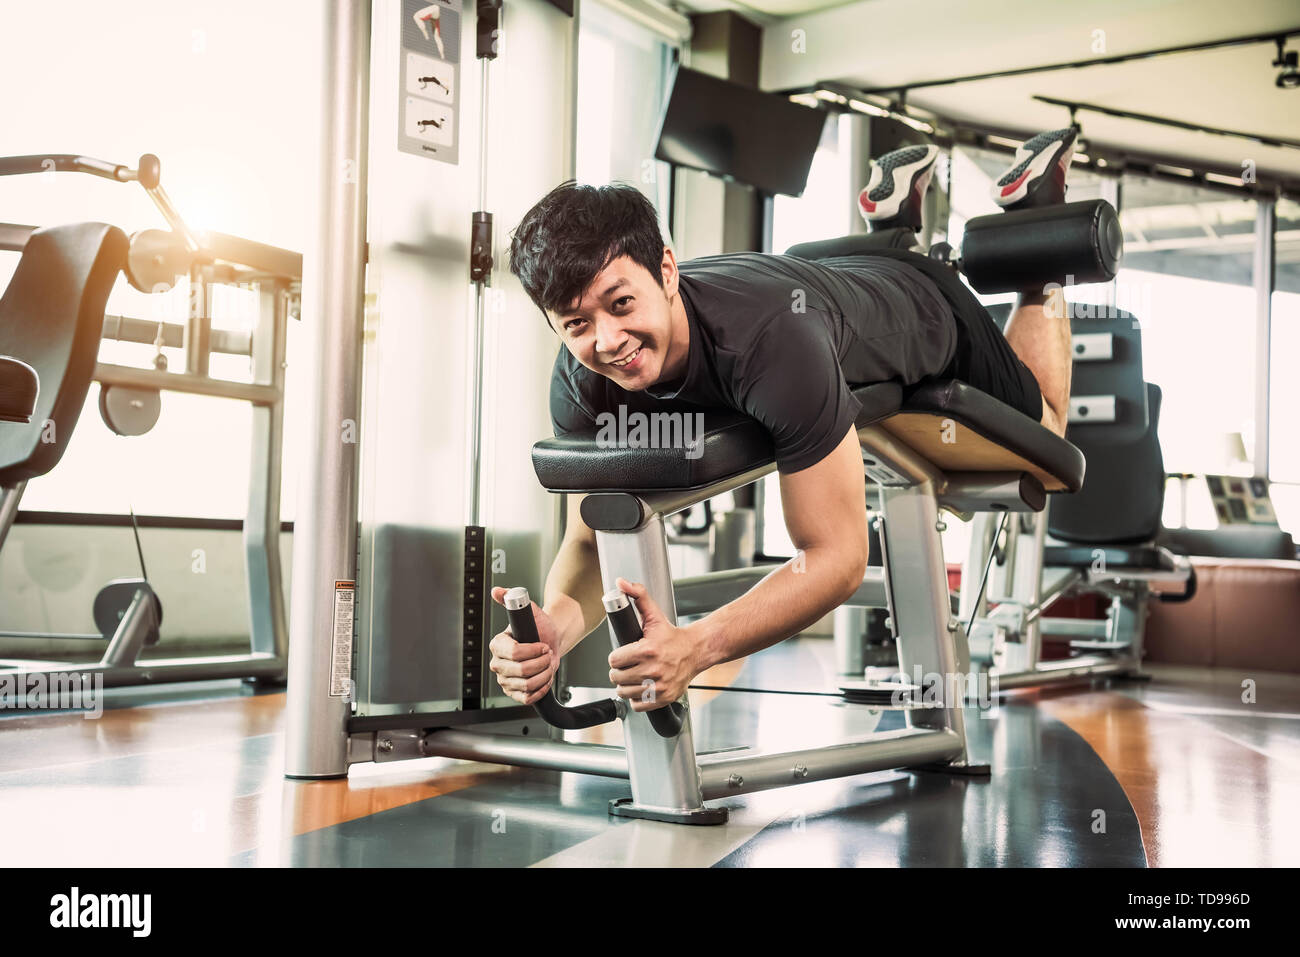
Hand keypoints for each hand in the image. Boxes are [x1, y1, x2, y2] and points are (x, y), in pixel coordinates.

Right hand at [488, 587, 559, 705]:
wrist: (550, 641)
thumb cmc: (539, 626)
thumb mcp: (529, 609)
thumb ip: (511, 598)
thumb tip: (497, 591)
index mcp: (497, 645)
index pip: (514, 653)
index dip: (533, 650)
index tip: (543, 644)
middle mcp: (497, 664)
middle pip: (522, 671)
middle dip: (542, 662)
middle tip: (547, 653)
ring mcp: (504, 680)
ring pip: (527, 685)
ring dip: (544, 674)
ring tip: (547, 663)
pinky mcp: (513, 693)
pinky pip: (528, 698)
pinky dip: (542, 688)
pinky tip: (544, 677)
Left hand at [607, 578, 700, 711]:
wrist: (696, 652)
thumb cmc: (672, 636)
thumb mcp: (654, 615)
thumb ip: (637, 596)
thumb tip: (621, 583)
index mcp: (647, 650)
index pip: (614, 660)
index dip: (616, 657)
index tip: (623, 655)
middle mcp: (653, 670)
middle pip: (617, 677)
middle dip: (620, 671)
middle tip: (628, 666)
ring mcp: (659, 687)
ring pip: (624, 692)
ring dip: (626, 685)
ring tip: (634, 676)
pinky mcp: (663, 699)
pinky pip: (637, 705)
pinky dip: (637, 699)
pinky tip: (642, 687)